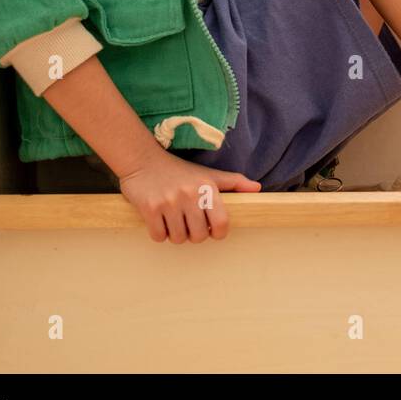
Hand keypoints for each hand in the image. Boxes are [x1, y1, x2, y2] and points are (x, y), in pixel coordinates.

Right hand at [118, 148, 261, 243]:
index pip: (221, 224)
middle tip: (189, 223)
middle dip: (194, 235)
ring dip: (176, 235)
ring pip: (178, 238)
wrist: (143, 161)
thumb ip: (234, 182)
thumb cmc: (179, 171)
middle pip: (198, 236)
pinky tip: (160, 220)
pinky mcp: (150, 208)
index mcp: (207, 188)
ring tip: (174, 220)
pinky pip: (158, 236)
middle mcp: (190, 195)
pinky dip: (159, 234)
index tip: (211, 229)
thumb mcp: (208, 174)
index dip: (217, 233)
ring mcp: (169, 202)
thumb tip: (258, 188)